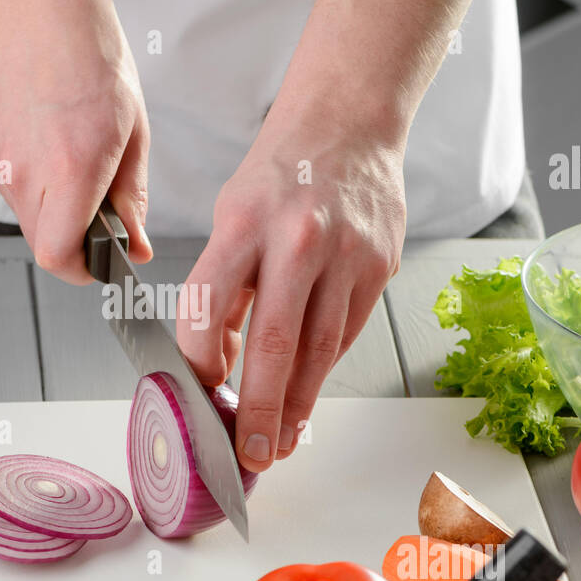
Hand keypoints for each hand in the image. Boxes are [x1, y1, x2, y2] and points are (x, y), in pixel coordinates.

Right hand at [0, 0, 151, 282]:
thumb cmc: (87, 47)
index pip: (60, 256)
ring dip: (55, 202)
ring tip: (73, 148)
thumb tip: (134, 243)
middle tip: (100, 200)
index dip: (84, 269)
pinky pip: (9, 184)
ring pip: (27, 214)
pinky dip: (33, 176)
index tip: (105, 260)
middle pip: (44, 242)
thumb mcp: (134, 126)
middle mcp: (24, 171)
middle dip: (75, 236)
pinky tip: (47, 133)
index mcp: (72, 166)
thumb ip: (132, 195)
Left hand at [177, 105, 405, 472]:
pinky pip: (346, 332)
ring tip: (282, 443)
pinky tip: (308, 396)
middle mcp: (297, 239)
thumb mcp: (231, 215)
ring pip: (320, 349)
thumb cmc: (279, 173)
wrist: (348, 126)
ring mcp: (346, 255)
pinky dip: (323, 369)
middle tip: (251, 454)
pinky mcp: (379, 267)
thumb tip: (221, 360)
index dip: (200, 359)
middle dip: (260, 408)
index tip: (200, 392)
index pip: (210, 305)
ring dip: (299, 405)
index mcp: (244, 222)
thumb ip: (223, 286)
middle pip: (275, 341)